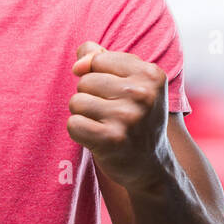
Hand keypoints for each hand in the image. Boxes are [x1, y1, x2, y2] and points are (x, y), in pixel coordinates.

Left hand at [67, 41, 170, 191]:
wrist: (150, 165)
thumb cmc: (133, 116)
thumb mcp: (129, 82)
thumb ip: (101, 59)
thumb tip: (79, 63)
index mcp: (151, 74)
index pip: (97, 59)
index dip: (97, 76)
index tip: (117, 94)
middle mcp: (143, 94)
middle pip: (85, 81)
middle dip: (89, 97)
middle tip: (111, 114)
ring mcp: (128, 117)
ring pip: (76, 102)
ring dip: (83, 115)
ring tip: (104, 125)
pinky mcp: (111, 139)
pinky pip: (73, 124)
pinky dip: (79, 132)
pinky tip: (98, 139)